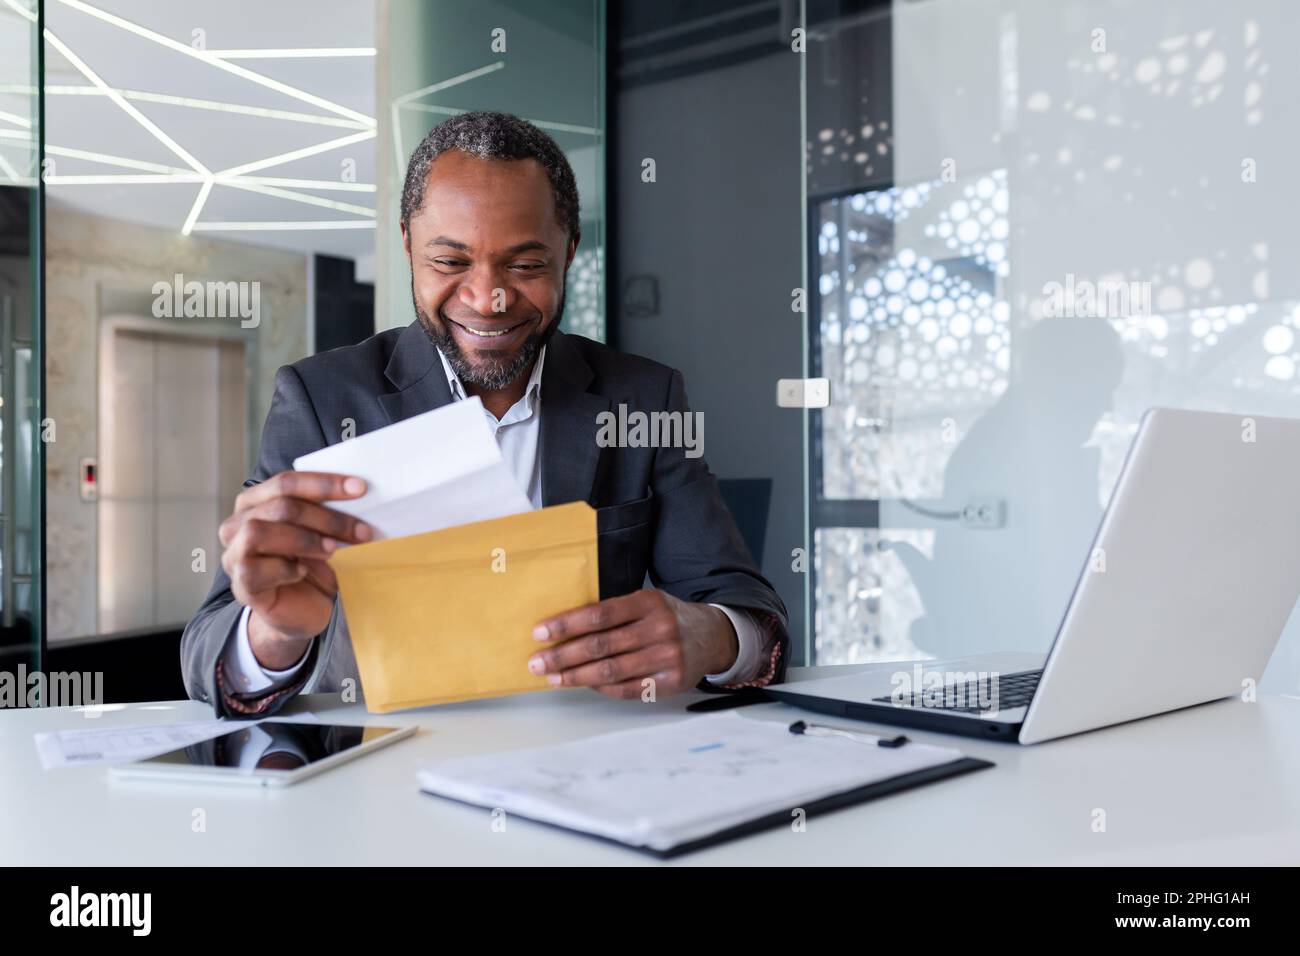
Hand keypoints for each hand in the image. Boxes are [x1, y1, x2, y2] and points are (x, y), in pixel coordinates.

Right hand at [219, 471, 372, 668]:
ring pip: (260, 532)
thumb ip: (326, 510)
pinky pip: (256, 569)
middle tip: (362, 531)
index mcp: (255, 501)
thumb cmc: (312, 564)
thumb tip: (358, 493)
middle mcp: (237, 523)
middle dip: (327, 518)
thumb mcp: (321, 532)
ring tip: (334, 550)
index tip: (360, 488)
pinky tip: (303, 572)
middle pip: (281, 507)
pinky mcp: (241, 584)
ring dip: (305, 540)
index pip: (286, 482)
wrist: (303, 609)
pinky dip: (286, 569)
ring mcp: (234, 554)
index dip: (323, 483)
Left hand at [527, 590, 738, 698]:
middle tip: (537, 663)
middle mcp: (659, 629)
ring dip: (575, 676)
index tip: (540, 633)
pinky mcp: (670, 682)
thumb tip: (565, 628)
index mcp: (648, 602)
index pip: (599, 615)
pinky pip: (627, 689)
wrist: (711, 636)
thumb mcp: (646, 602)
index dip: (566, 625)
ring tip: (553, 678)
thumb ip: (614, 612)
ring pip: (611, 671)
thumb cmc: (666, 617)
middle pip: (601, 645)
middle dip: (563, 655)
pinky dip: (601, 687)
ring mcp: (666, 657)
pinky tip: (582, 684)